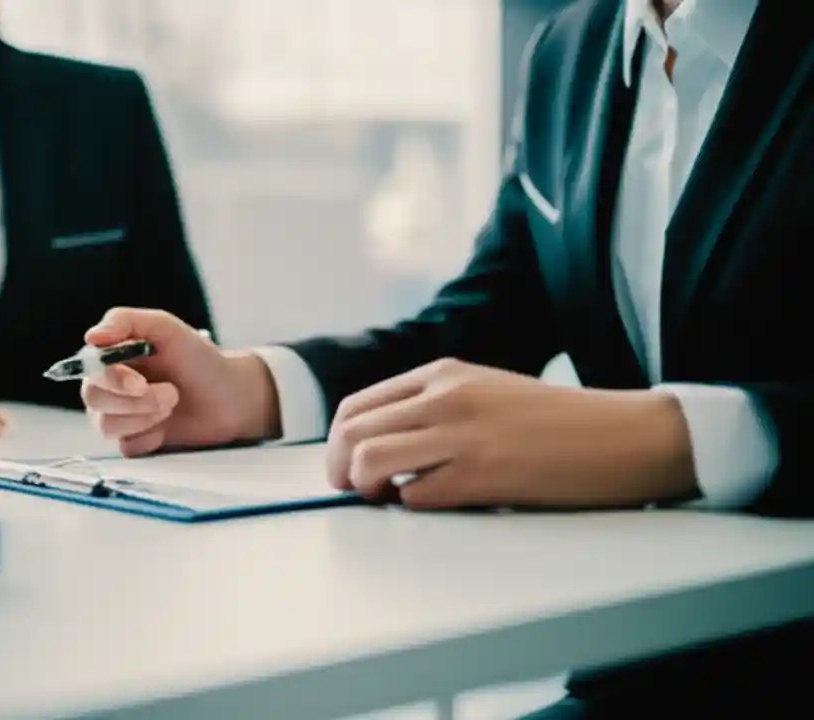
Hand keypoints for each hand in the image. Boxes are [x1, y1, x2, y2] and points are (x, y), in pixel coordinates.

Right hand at [80, 308, 280, 455]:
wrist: (230, 397)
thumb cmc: (199, 359)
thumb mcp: (166, 328)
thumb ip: (125, 321)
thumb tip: (91, 337)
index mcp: (112, 357)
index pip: (90, 368)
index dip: (112, 379)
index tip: (140, 384)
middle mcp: (109, 386)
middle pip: (94, 398)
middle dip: (135, 400)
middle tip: (172, 394)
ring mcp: (119, 416)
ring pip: (106, 425)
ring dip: (144, 418)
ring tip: (172, 404)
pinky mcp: (133, 441)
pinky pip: (125, 447)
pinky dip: (149, 438)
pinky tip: (167, 427)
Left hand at [327, 358, 696, 508]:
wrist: (622, 435)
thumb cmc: (555, 422)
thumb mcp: (485, 390)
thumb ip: (432, 407)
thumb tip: (378, 446)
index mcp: (442, 373)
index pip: (357, 405)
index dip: (338, 442)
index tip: (346, 467)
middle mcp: (444, 396)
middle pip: (350, 433)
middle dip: (339, 468)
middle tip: (355, 491)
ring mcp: (461, 434)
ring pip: (368, 461)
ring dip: (364, 487)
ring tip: (386, 499)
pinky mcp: (482, 475)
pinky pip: (414, 497)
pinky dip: (412, 507)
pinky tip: (435, 503)